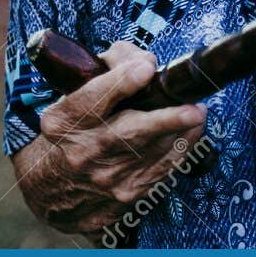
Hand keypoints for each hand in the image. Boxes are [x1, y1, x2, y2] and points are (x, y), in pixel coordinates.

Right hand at [15, 41, 207, 235]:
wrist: (56, 190)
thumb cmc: (73, 130)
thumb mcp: (71, 96)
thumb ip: (108, 71)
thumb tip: (146, 62)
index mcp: (67, 121)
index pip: (92, 100)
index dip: (121, 83)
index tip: (146, 68)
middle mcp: (86, 151)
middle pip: (129, 134)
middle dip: (165, 120)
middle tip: (193, 109)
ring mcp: (110, 178)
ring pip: (156, 153)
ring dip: (183, 131)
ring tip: (198, 112)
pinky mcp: (131, 194)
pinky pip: (166, 169)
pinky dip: (184, 148)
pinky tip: (193, 130)